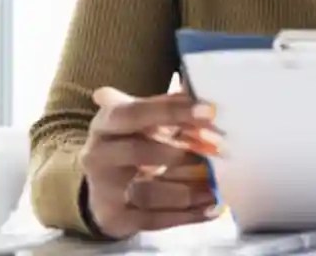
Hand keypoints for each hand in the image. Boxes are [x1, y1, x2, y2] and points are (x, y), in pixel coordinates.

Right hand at [80, 87, 224, 238]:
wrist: (101, 188)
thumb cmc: (131, 143)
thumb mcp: (141, 121)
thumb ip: (168, 107)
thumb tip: (202, 95)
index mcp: (106, 123)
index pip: (134, 113)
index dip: (170, 111)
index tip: (208, 111)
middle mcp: (98, 155)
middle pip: (137, 152)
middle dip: (180, 153)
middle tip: (215, 151)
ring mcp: (104, 189)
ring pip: (149, 191)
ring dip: (189, 190)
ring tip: (217, 186)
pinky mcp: (115, 218)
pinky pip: (155, 220)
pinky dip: (187, 215)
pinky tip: (212, 208)